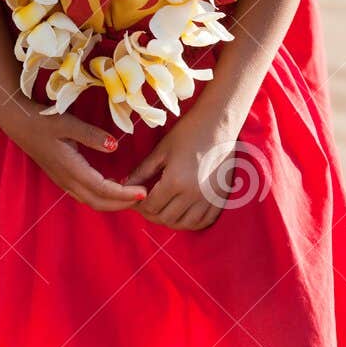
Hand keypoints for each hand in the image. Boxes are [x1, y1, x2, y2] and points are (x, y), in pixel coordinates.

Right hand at [0, 93, 148, 212]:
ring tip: (132, 196)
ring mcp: (64, 181)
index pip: (102, 189)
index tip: (143, 192)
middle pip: (98, 202)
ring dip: (112, 203)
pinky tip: (112, 189)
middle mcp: (68, 180)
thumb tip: (115, 146)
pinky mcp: (62, 178)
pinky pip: (86, 195)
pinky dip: (102, 197)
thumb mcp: (67, 123)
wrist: (19, 124)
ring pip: (92, 201)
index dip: (124, 194)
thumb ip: (91, 135)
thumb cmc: (43, 120)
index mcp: (71, 168)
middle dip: (122, 204)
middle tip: (143, 198)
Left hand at [125, 106, 250, 230]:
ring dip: (170, 220)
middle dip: (151, 214)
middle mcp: (193, 195)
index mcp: (175, 181)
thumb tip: (124, 185)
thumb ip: (142, 171)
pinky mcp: (221, 198)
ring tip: (163, 209)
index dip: (138, 205)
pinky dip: (191, 222)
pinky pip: (204, 222)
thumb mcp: (161, 150)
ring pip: (184, 224)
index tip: (134, 199)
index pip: (150, 206)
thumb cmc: (188, 131)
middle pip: (166, 218)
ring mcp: (209, 199)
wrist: (219, 122)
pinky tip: (183, 213)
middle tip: (145, 204)